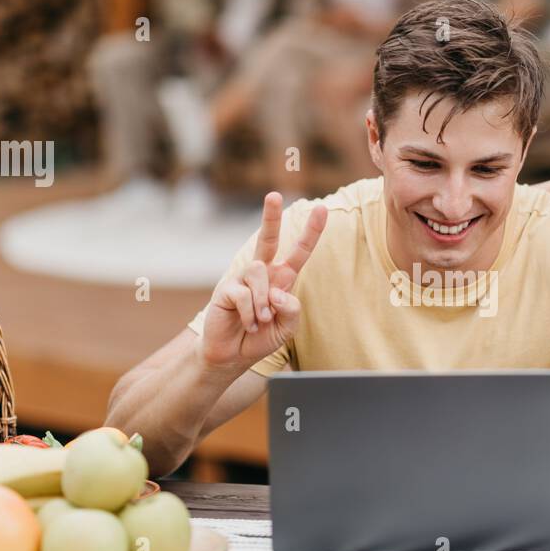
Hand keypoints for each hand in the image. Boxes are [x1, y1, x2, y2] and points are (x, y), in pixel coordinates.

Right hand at [198, 192, 327, 370]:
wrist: (232, 355)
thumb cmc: (261, 339)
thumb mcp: (287, 328)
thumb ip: (291, 310)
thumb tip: (279, 291)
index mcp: (282, 279)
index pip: (299, 252)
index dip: (311, 232)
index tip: (323, 210)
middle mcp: (262, 273)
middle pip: (268, 239)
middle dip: (271, 216)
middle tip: (274, 195)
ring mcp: (242, 279)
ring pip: (259, 273)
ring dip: (264, 303)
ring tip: (261, 321)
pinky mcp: (226, 289)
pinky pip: (243, 294)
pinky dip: (251, 314)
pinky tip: (247, 325)